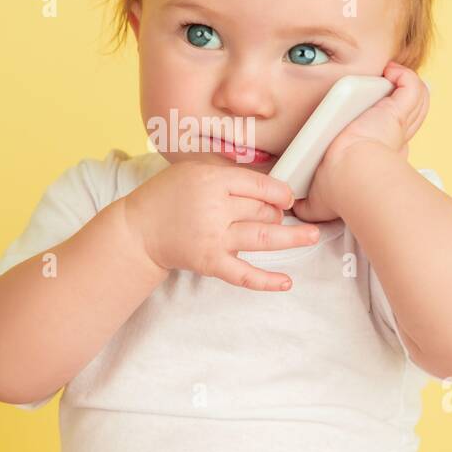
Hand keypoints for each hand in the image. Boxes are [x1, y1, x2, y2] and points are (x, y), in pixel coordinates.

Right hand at [121, 161, 319, 290]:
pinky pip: (244, 275)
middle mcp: (216, 209)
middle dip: (276, 214)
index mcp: (213, 181)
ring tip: (313, 236)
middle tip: (277, 216)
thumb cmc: (167, 196)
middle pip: (263, 211)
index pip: (260, 185)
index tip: (288, 198)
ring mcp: (214, 238)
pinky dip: (266, 281)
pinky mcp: (210, 263)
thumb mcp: (194, 170)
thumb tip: (268, 183)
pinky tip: (287, 282)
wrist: (138, 229)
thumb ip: (228, 173)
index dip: (280, 192)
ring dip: (292, 238)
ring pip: (263, 237)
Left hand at [292, 61, 429, 222]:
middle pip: (403, 116)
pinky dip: (405, 76)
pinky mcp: (396, 110)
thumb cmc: (336, 189)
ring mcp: (396, 124)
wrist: (348, 173)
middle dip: (394, 100)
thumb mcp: (316, 200)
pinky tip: (389, 71)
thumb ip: (304, 198)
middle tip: (377, 89)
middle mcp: (392, 140)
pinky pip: (411, 87)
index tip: (362, 118)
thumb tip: (290, 202)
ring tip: (385, 75)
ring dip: (402, 85)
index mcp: (378, 158)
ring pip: (413, 101)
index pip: (383, 138)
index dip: (377, 126)